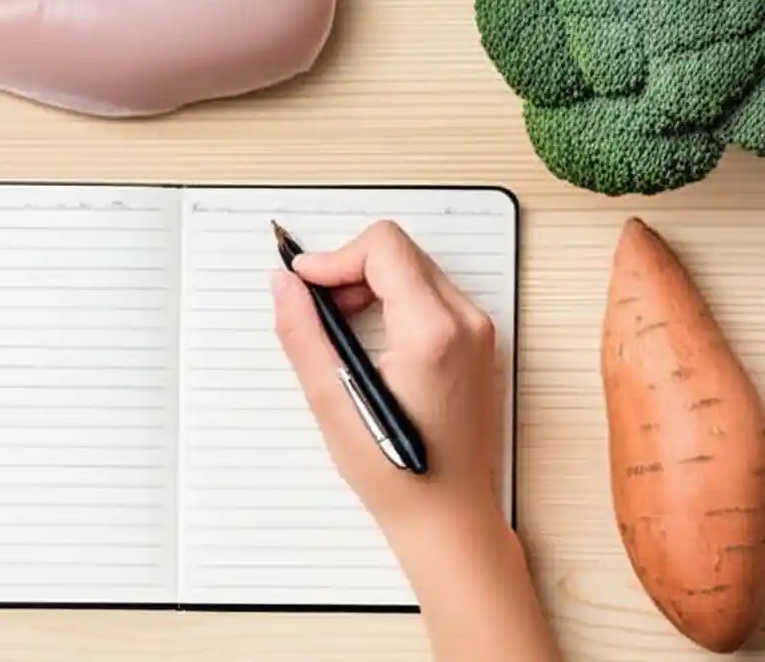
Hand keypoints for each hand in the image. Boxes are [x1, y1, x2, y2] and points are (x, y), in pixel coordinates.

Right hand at [271, 220, 502, 526]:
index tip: (304, 283)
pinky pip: (434, 297)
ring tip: (342, 328)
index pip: (383, 247)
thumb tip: (285, 286)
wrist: (449, 518)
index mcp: (432, 332)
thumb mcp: (333, 401)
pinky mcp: (480, 346)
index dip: (334, 257)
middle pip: (400, 254)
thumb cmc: (398, 475)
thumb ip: (304, 333)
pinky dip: (396, 302)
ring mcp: (480, 334)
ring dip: (372, 285)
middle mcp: (466, 324)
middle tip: (318, 308)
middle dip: (350, 270)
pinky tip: (372, 341)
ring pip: (417, 271)